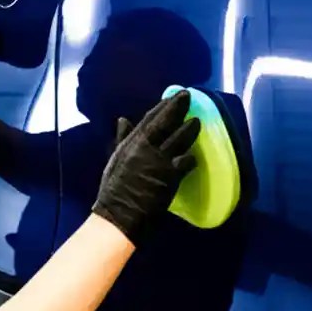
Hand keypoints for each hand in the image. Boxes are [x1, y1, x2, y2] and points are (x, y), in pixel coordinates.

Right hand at [91, 90, 199, 245]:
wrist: (119, 214)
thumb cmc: (114, 188)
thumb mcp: (115, 158)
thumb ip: (123, 138)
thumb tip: (123, 120)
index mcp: (132, 143)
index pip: (150, 119)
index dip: (162, 106)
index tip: (172, 96)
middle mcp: (147, 148)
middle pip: (166, 123)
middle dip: (178, 108)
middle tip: (188, 96)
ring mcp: (160, 162)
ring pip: (179, 139)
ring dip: (189, 129)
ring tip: (197, 121)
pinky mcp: (171, 177)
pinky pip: (185, 163)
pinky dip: (191, 158)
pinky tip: (195, 155)